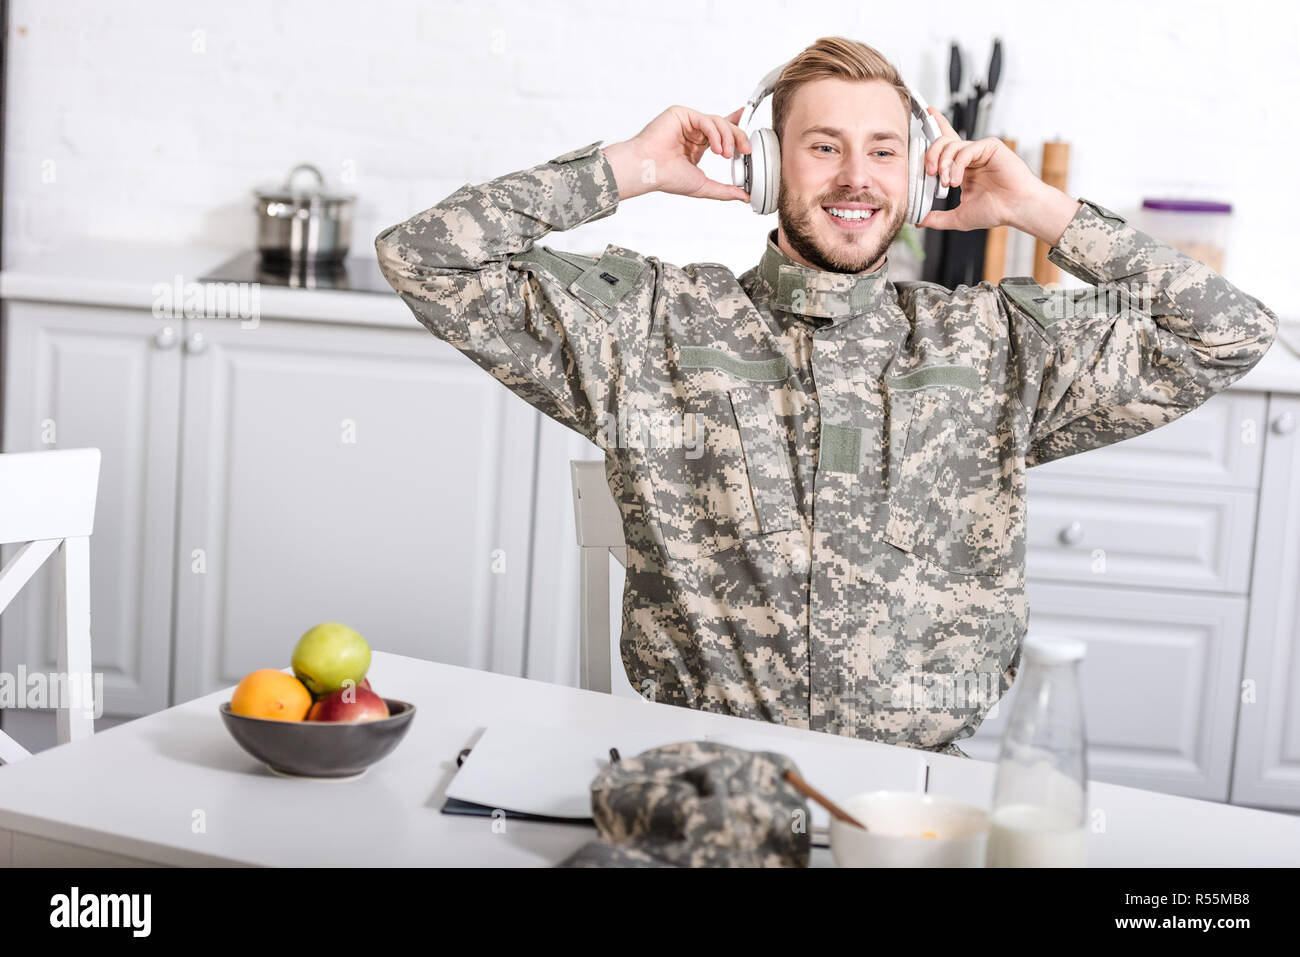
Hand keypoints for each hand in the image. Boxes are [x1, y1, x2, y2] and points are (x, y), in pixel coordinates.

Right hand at [602, 106, 750, 202]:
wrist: (648, 170)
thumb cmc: (667, 178)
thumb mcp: (703, 186)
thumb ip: (724, 191)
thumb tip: (744, 196)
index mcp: (697, 146)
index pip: (721, 134)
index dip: (737, 129)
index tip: (750, 134)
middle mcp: (693, 132)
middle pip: (724, 127)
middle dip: (738, 138)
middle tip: (745, 151)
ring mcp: (687, 122)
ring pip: (717, 122)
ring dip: (727, 137)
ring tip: (726, 154)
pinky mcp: (681, 114)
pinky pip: (705, 119)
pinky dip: (714, 133)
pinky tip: (716, 148)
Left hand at [917, 107, 1048, 232]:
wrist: (1017, 208)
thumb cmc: (996, 210)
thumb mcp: (958, 217)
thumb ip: (937, 218)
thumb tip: (918, 221)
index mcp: (962, 168)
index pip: (945, 145)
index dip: (937, 126)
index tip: (927, 114)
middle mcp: (970, 157)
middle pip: (942, 143)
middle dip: (931, 156)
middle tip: (930, 173)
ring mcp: (980, 151)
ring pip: (951, 145)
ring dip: (943, 164)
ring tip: (948, 183)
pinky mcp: (990, 146)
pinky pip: (966, 149)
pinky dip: (957, 165)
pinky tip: (958, 181)